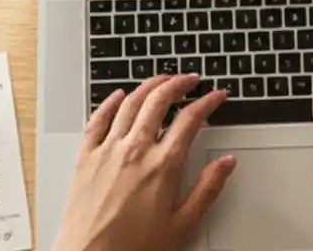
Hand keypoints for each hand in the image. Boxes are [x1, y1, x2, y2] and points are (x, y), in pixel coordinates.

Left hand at [52, 75, 235, 250]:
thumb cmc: (133, 248)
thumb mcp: (182, 224)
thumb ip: (207, 189)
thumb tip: (226, 163)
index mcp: (162, 166)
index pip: (191, 120)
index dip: (208, 102)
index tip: (216, 96)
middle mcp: (135, 151)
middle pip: (159, 101)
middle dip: (179, 83)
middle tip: (190, 79)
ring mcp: (108, 151)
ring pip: (130, 103)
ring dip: (149, 85)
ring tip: (162, 79)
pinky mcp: (86, 158)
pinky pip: (97, 120)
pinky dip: (109, 102)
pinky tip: (118, 95)